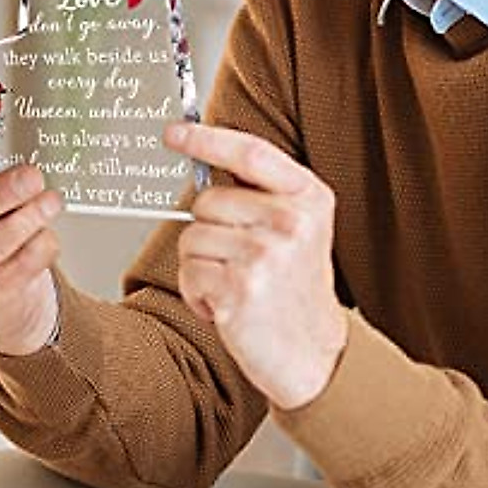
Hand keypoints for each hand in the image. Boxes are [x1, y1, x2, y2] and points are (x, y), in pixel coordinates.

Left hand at [165, 122, 348, 410]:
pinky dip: (196, 294)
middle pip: (208, 199)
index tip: (173, 133)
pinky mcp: (240, 289)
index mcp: (308, 196)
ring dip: (202, 267)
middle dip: (209, 231)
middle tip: (239, 261)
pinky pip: (189, 273)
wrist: (314, 355)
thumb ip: (263, 192)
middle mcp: (290, 221)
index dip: (207, 138)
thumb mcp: (300, 226)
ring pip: (192, 238)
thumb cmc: (296, 288)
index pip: (250, 152)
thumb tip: (204, 158)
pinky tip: (227, 306)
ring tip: (236, 286)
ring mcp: (266, 254)